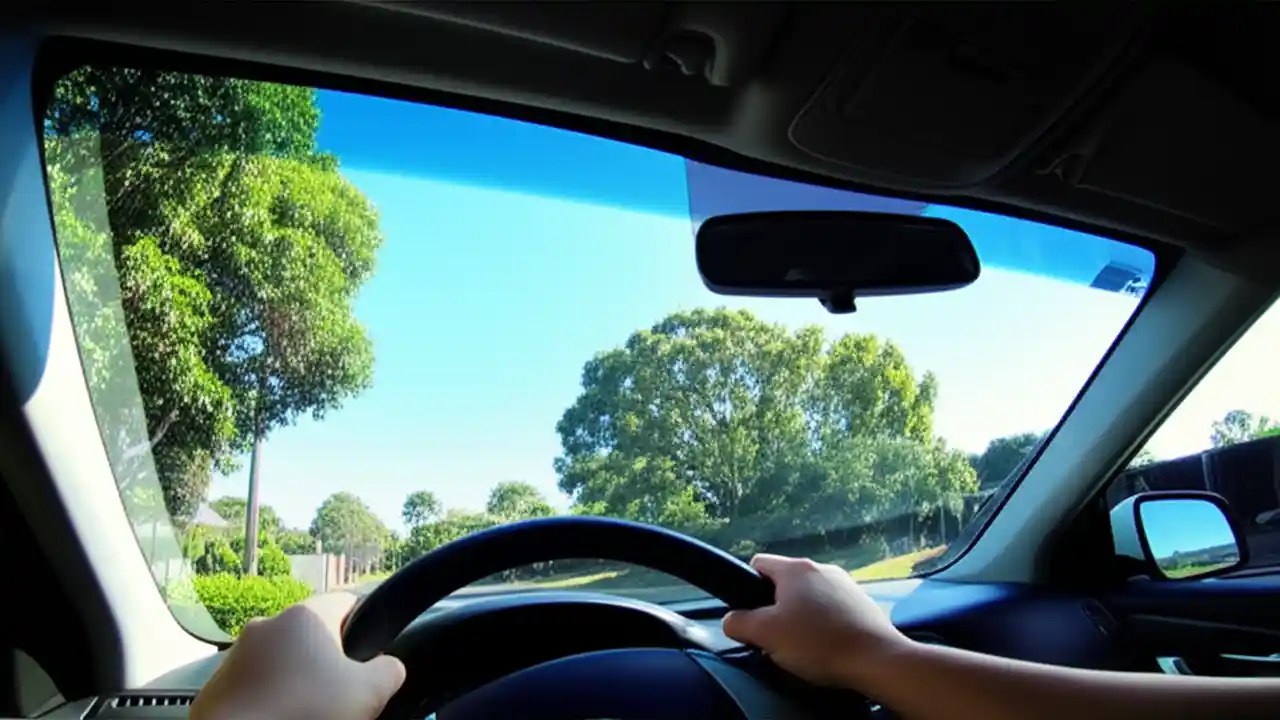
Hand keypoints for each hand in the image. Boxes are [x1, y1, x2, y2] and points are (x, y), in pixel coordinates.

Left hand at [191, 593, 405, 719]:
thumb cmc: (306, 712)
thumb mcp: (370, 692)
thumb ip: (390, 670)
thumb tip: (389, 667)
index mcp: (306, 616)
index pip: (348, 603)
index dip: (365, 628)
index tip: (369, 659)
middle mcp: (267, 624)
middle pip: (312, 637)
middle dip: (326, 662)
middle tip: (338, 696)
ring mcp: (236, 655)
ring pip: (280, 661)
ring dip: (293, 680)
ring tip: (305, 712)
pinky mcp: (215, 685)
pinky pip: (252, 686)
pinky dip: (266, 700)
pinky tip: (277, 718)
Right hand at [722, 554, 909, 687]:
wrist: (876, 658)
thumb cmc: (817, 642)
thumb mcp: (765, 635)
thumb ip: (738, 623)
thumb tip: (731, 619)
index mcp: (795, 568)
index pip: (758, 563)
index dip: (748, 588)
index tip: (754, 616)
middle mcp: (820, 567)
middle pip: (784, 583)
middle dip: (776, 607)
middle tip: (777, 637)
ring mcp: (845, 583)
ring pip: (809, 596)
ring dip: (802, 615)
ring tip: (805, 645)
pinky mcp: (862, 602)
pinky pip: (832, 607)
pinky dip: (825, 622)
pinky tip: (829, 644)